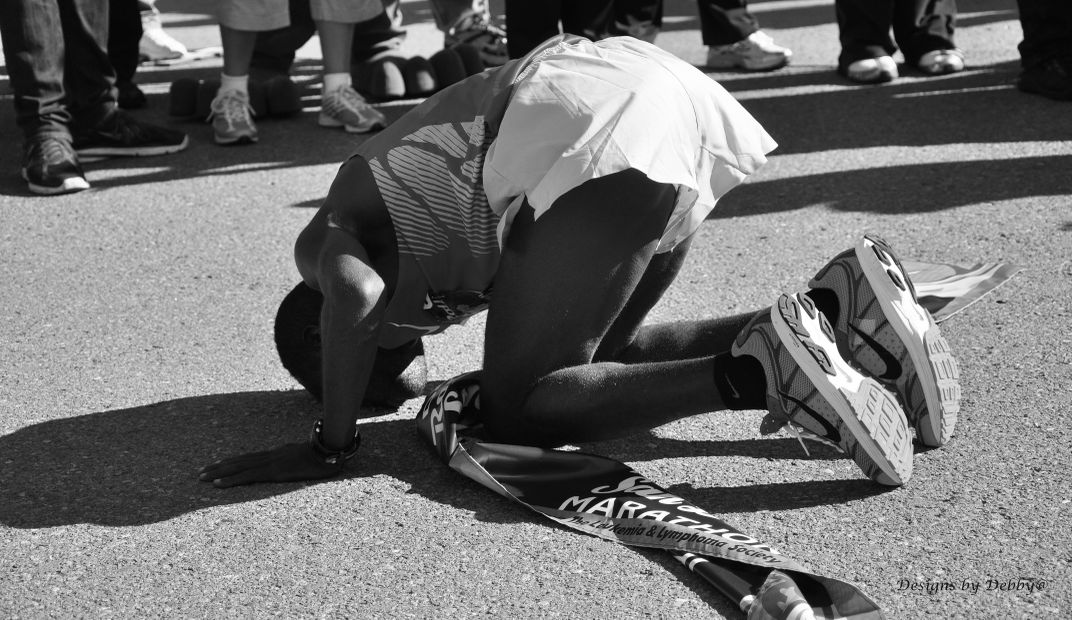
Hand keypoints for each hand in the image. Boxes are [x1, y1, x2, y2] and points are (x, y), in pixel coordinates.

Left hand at [199, 442, 343, 487]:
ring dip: (218, 473)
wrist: (328, 450)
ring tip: (202, 478)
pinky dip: (230, 480)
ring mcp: (269, 463)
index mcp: (276, 454)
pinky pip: (246, 476)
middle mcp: (269, 456)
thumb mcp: (305, 459)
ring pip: (237, 467)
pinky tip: (217, 485)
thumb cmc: (323, 457)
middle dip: (218, 467)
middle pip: (238, 461)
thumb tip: (293, 465)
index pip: (248, 458)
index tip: (216, 466)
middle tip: (200, 473)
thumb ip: (295, 462)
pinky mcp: (272, 472)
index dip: (231, 462)